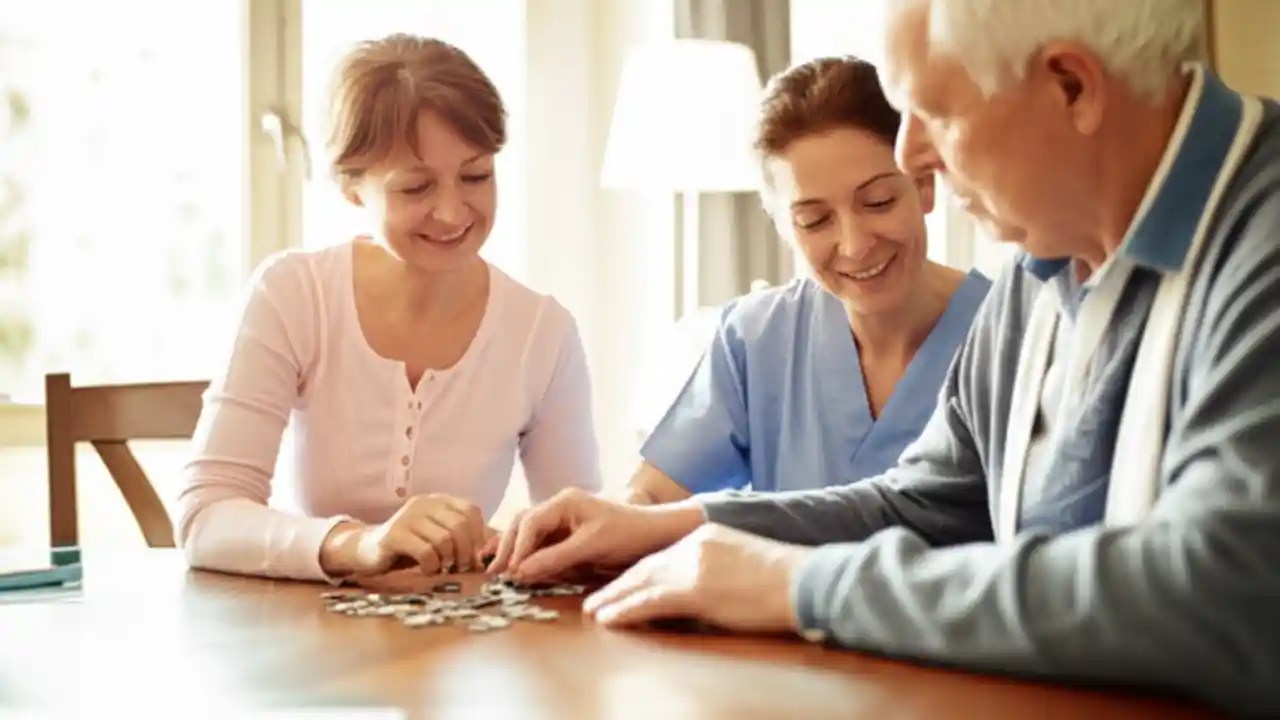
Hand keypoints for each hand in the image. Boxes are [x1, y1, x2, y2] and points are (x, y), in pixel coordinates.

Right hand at [321, 494, 485, 576]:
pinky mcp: (395, 535)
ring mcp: (408, 517)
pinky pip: (426, 552)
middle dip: (466, 551)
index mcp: (438, 500)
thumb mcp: (438, 536)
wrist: (368, 550)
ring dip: (449, 560)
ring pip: (445, 539)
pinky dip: (432, 566)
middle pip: (460, 526)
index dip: (478, 535)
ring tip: (443, 568)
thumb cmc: (411, 546)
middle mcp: (424, 503)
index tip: (475, 556)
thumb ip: (462, 537)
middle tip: (460, 567)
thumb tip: (493, 550)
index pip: (471, 511)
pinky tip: (427, 570)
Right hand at [486, 488, 705, 582]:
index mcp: (564, 502)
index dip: (517, 548)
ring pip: (527, 533)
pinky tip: (513, 566)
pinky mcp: (567, 535)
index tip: (509, 571)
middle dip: (506, 548)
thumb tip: (520, 572)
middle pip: (522, 525)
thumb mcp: (591, 547)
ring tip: (495, 570)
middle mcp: (559, 507)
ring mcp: (562, 520)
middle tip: (493, 573)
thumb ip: (555, 558)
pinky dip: (526, 555)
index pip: (529, 522)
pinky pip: (540, 543)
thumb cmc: (627, 534)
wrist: (655, 534)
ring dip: (512, 551)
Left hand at [582, 524, 811, 633]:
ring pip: (641, 582)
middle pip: (645, 566)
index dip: (637, 572)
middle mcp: (694, 545)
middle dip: (619, 584)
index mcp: (706, 535)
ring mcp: (693, 565)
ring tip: (595, 612)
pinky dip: (626, 610)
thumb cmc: (783, 580)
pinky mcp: (695, 589)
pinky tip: (611, 619)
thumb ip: (714, 571)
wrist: (802, 580)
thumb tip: (697, 594)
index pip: (662, 555)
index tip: (621, 584)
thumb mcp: (742, 564)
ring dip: (614, 598)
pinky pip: (650, 601)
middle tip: (596, 599)